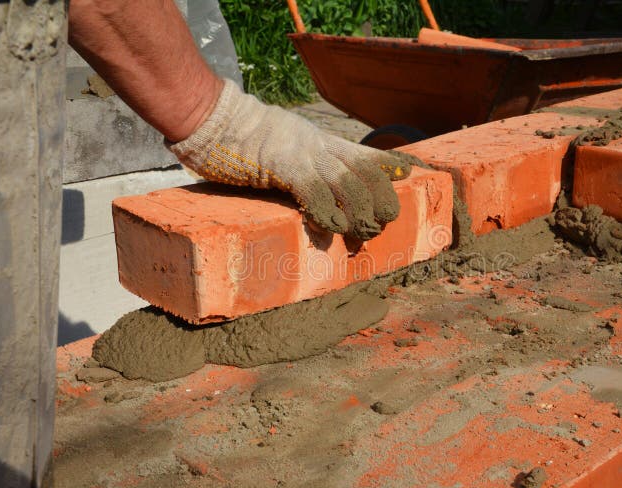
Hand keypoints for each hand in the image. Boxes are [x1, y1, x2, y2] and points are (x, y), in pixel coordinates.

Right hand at [169, 79, 414, 239]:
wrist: (212, 118)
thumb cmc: (239, 137)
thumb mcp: (282, 144)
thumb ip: (300, 165)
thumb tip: (310, 192)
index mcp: (319, 141)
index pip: (363, 154)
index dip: (389, 167)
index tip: (409, 175)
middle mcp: (318, 145)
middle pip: (365, 173)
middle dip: (381, 201)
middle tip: (381, 225)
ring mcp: (303, 154)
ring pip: (349, 185)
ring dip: (361, 214)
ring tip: (363, 234)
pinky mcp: (284, 166)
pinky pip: (316, 192)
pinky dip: (327, 214)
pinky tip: (331, 230)